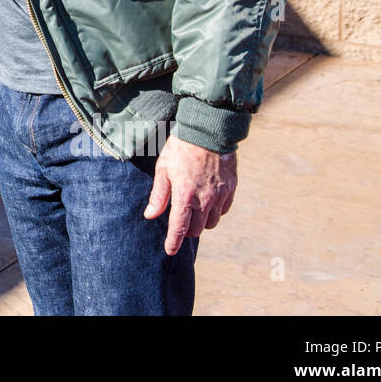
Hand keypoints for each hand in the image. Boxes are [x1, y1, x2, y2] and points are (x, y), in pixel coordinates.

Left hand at [144, 134, 237, 255]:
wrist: (208, 131)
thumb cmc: (181, 148)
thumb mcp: (163, 169)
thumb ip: (159, 195)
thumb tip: (150, 215)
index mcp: (185, 195)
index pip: (179, 228)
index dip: (174, 242)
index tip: (170, 250)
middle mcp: (204, 200)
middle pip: (197, 229)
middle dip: (187, 230)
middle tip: (180, 222)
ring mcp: (219, 195)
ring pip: (212, 223)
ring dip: (202, 222)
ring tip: (194, 211)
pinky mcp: (230, 189)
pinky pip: (223, 210)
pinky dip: (215, 211)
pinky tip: (207, 202)